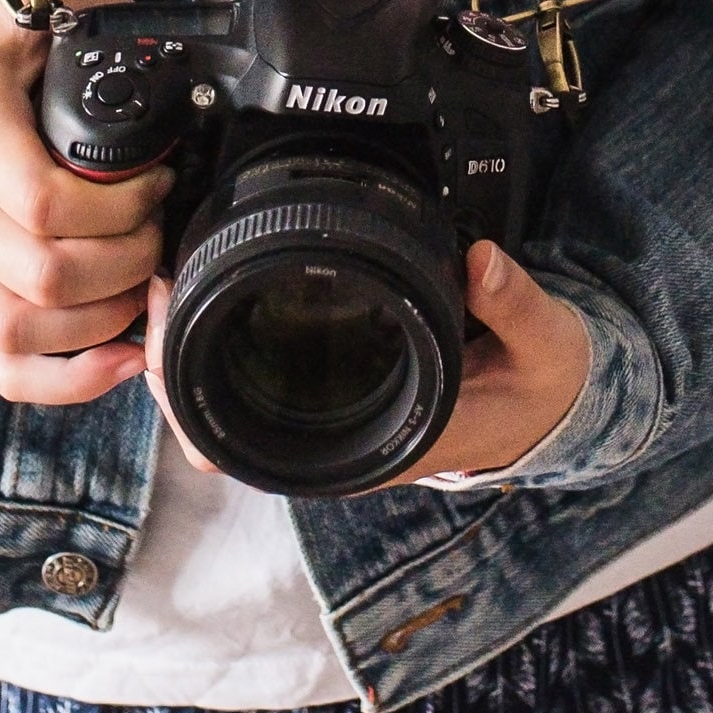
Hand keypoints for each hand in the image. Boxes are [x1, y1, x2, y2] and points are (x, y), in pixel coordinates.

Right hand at [0, 0, 168, 405]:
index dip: (118, 204)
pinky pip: (7, 368)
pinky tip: (122, 355)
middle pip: (44, 273)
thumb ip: (74, 6)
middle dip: (126, 258)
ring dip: (105, 317)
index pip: (41, 200)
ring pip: (25, 329)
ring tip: (143, 277)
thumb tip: (140, 22)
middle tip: (157, 224)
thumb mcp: (11, 12)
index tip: (156, 177)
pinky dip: (71, 379)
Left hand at [142, 240, 589, 484]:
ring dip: (192, 344)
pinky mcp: (335, 388)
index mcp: (381, 447)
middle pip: (225, 422)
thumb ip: (516, 305)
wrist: (555, 404)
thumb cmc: (541, 388)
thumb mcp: (545, 346)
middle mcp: (344, 444)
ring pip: (233, 398)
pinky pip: (258, 372)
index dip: (202, 406)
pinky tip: (205, 286)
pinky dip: (223, 334)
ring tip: (168, 277)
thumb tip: (479, 260)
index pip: (265, 451)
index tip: (170, 340)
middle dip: (175, 361)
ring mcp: (333, 419)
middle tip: (157, 287)